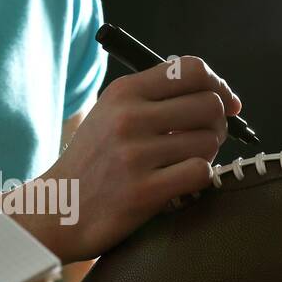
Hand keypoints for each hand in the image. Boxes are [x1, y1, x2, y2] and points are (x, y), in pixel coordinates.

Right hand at [18, 57, 241, 261]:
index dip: (218, 85)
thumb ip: (156, 97)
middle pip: (209, 104)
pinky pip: (200, 173)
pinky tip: (180, 184)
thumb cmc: (94, 162)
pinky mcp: (143, 192)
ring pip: (209, 141)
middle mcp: (129, 118)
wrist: (56, 211)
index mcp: (123, 92)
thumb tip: (222, 94)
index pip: (192, 69)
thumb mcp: (111, 114)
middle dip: (218, 123)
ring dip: (207, 154)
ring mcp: (135, 155)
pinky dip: (199, 179)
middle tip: (205, 139)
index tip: (225, 103)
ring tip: (184, 163)